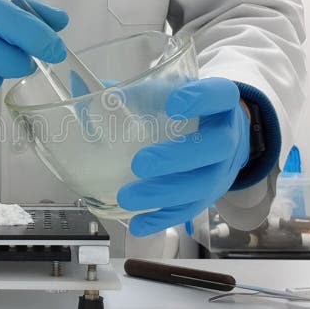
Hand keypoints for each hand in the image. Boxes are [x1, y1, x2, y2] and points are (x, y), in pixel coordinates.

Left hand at [117, 77, 249, 236]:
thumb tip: (81, 85)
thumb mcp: (165, 94)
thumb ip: (130, 90)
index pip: (220, 95)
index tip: (173, 104)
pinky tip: (138, 224)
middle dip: (177, 157)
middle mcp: (227, 136)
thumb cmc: (185, 113)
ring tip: (127, 197)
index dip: (202, 98)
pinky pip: (190, 210)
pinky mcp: (209, 197)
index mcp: (220, 103)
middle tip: (140, 163)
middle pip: (216, 146)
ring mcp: (222, 170)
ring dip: (164, 193)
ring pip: (202, 185)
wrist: (218, 137)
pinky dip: (162, 219)